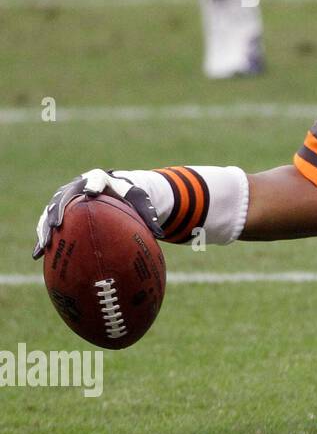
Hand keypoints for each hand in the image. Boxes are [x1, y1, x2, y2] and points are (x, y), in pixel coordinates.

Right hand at [33, 169, 163, 258]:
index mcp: (100, 179)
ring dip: (45, 228)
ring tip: (44, 244)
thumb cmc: (128, 196)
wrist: (111, 190)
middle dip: (59, 210)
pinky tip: (38, 255)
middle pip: (64, 197)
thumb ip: (149, 216)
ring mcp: (64, 198)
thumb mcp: (140, 202)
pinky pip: (46, 224)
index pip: (96, 180)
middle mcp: (77, 186)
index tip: (90, 193)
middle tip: (58, 224)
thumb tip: (162, 235)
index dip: (92, 184)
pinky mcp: (57, 211)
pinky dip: (42, 238)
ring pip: (50, 212)